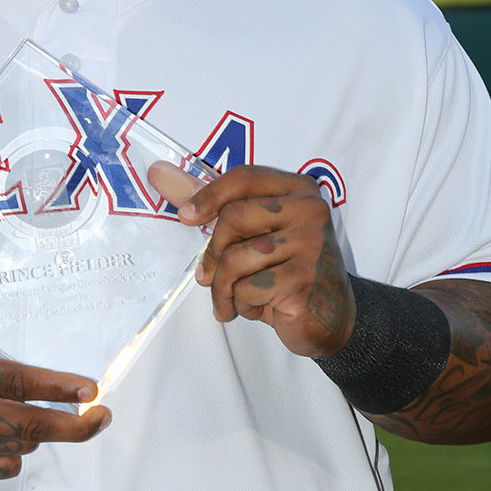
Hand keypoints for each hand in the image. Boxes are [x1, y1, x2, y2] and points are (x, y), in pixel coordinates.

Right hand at [0, 302, 110, 482]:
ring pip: (19, 447)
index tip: (89, 389)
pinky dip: (14, 455)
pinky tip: (10, 438)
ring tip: (47, 419)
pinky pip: (0, 469)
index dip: (55, 387)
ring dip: (39, 435)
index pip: (14, 381)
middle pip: (29, 425)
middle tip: (101, 417)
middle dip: (73, 425)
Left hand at [149, 162, 355, 358]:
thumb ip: (211, 202)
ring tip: (235, 299)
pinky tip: (261, 309)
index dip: (209, 196)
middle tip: (209, 277)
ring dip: (224, 287)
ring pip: (236, 258)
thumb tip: (158, 172)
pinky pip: (248, 288)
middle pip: (234, 218)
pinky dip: (243, 304)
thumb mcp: (254, 233)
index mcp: (300, 190)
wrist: (331, 318)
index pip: (244, 178)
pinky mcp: (304, 279)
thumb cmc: (285, 271)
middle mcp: (311, 210)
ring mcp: (311, 244)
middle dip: (213, 254)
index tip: (186, 218)